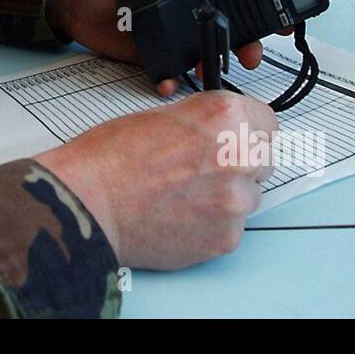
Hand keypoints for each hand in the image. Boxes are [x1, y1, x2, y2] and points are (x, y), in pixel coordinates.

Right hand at [35, 89, 278, 268]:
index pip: (267, 121)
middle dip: (239, 163)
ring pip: (249, 197)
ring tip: (183, 195)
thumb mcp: (162, 115)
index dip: (247, 130)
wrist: (87, 202)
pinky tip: (179, 215)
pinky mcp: (226, 238)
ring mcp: (235, 201)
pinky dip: (211, 224)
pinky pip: (231, 228)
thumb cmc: (110, 157)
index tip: (236, 138)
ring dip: (226, 196)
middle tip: (201, 169)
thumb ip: (204, 122)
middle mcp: (239, 156)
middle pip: (263, 160)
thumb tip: (222, 134)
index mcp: (224, 117)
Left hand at [48, 0, 262, 94]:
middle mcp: (185, 15)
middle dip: (245, 44)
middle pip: (226, 30)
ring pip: (205, 54)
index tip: (277, 19)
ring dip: (213, 65)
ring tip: (209, 73)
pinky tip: (168, 84)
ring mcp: (173, 38)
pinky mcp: (156, 58)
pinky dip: (173, 81)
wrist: (73, 10)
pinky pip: (172, 72)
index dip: (257, 6)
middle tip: (250, 56)